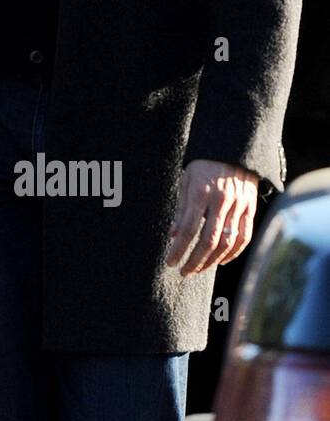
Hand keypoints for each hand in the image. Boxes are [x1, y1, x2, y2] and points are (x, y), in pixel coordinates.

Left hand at [164, 159, 259, 274]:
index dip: (179, 248)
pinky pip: (244, 237)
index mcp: (201, 192)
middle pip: (209, 240)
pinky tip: (220, 261)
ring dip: (211, 260)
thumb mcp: (186, 181)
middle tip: (183, 272)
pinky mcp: (250, 209)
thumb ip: (181, 209)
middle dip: (194, 260)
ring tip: (198, 269)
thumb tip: (173, 236)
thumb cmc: (203, 166)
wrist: (233, 149)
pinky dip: (233, 253)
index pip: (189, 228)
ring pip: (227, 242)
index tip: (170, 262)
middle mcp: (222, 201)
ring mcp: (239, 206)